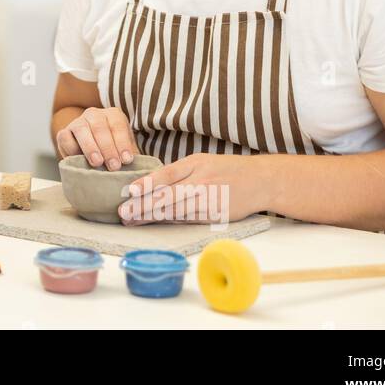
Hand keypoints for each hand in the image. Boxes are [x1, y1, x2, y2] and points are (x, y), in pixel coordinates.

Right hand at [54, 106, 138, 169]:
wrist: (91, 155)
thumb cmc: (112, 154)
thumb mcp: (124, 152)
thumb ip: (130, 158)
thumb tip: (143, 171)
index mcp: (113, 115)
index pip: (118, 125)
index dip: (123, 142)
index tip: (127, 160)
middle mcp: (95, 114)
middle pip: (100, 127)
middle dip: (108, 148)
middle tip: (114, 166)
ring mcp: (78, 122)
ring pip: (82, 129)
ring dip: (90, 147)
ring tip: (97, 162)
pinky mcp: (64, 133)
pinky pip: (65, 137)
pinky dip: (71, 149)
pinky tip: (80, 160)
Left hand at [118, 153, 270, 224]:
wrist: (261, 181)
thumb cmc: (226, 169)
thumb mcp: (201, 161)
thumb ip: (177, 171)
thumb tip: (148, 183)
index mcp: (196, 164)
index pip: (166, 175)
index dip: (146, 184)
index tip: (128, 192)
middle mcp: (201, 182)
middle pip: (167, 197)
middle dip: (142, 206)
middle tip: (123, 213)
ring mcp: (209, 201)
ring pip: (174, 211)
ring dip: (150, 217)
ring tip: (131, 220)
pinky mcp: (215, 216)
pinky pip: (187, 220)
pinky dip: (168, 222)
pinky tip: (153, 223)